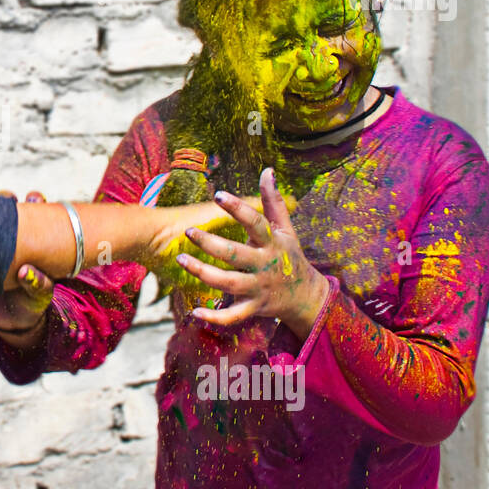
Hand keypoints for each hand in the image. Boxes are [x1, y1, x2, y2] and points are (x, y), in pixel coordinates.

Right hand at [0, 191, 54, 337]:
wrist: (9, 321)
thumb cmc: (31, 304)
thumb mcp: (39, 296)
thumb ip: (37, 284)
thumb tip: (26, 271)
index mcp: (37, 241)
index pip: (38, 213)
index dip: (35, 201)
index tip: (33, 197)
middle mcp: (16, 237)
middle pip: (10, 209)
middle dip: (7, 199)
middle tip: (6, 197)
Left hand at [174, 168, 329, 336]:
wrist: (307, 297)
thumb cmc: (290, 256)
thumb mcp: (286, 229)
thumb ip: (273, 201)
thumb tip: (267, 171)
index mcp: (272, 243)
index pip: (256, 222)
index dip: (238, 208)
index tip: (219, 194)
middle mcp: (265, 265)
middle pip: (236, 254)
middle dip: (211, 243)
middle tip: (188, 231)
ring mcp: (259, 288)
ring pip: (229, 283)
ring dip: (204, 273)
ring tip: (181, 260)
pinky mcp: (253, 308)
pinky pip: (233, 316)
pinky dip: (215, 317)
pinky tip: (194, 312)